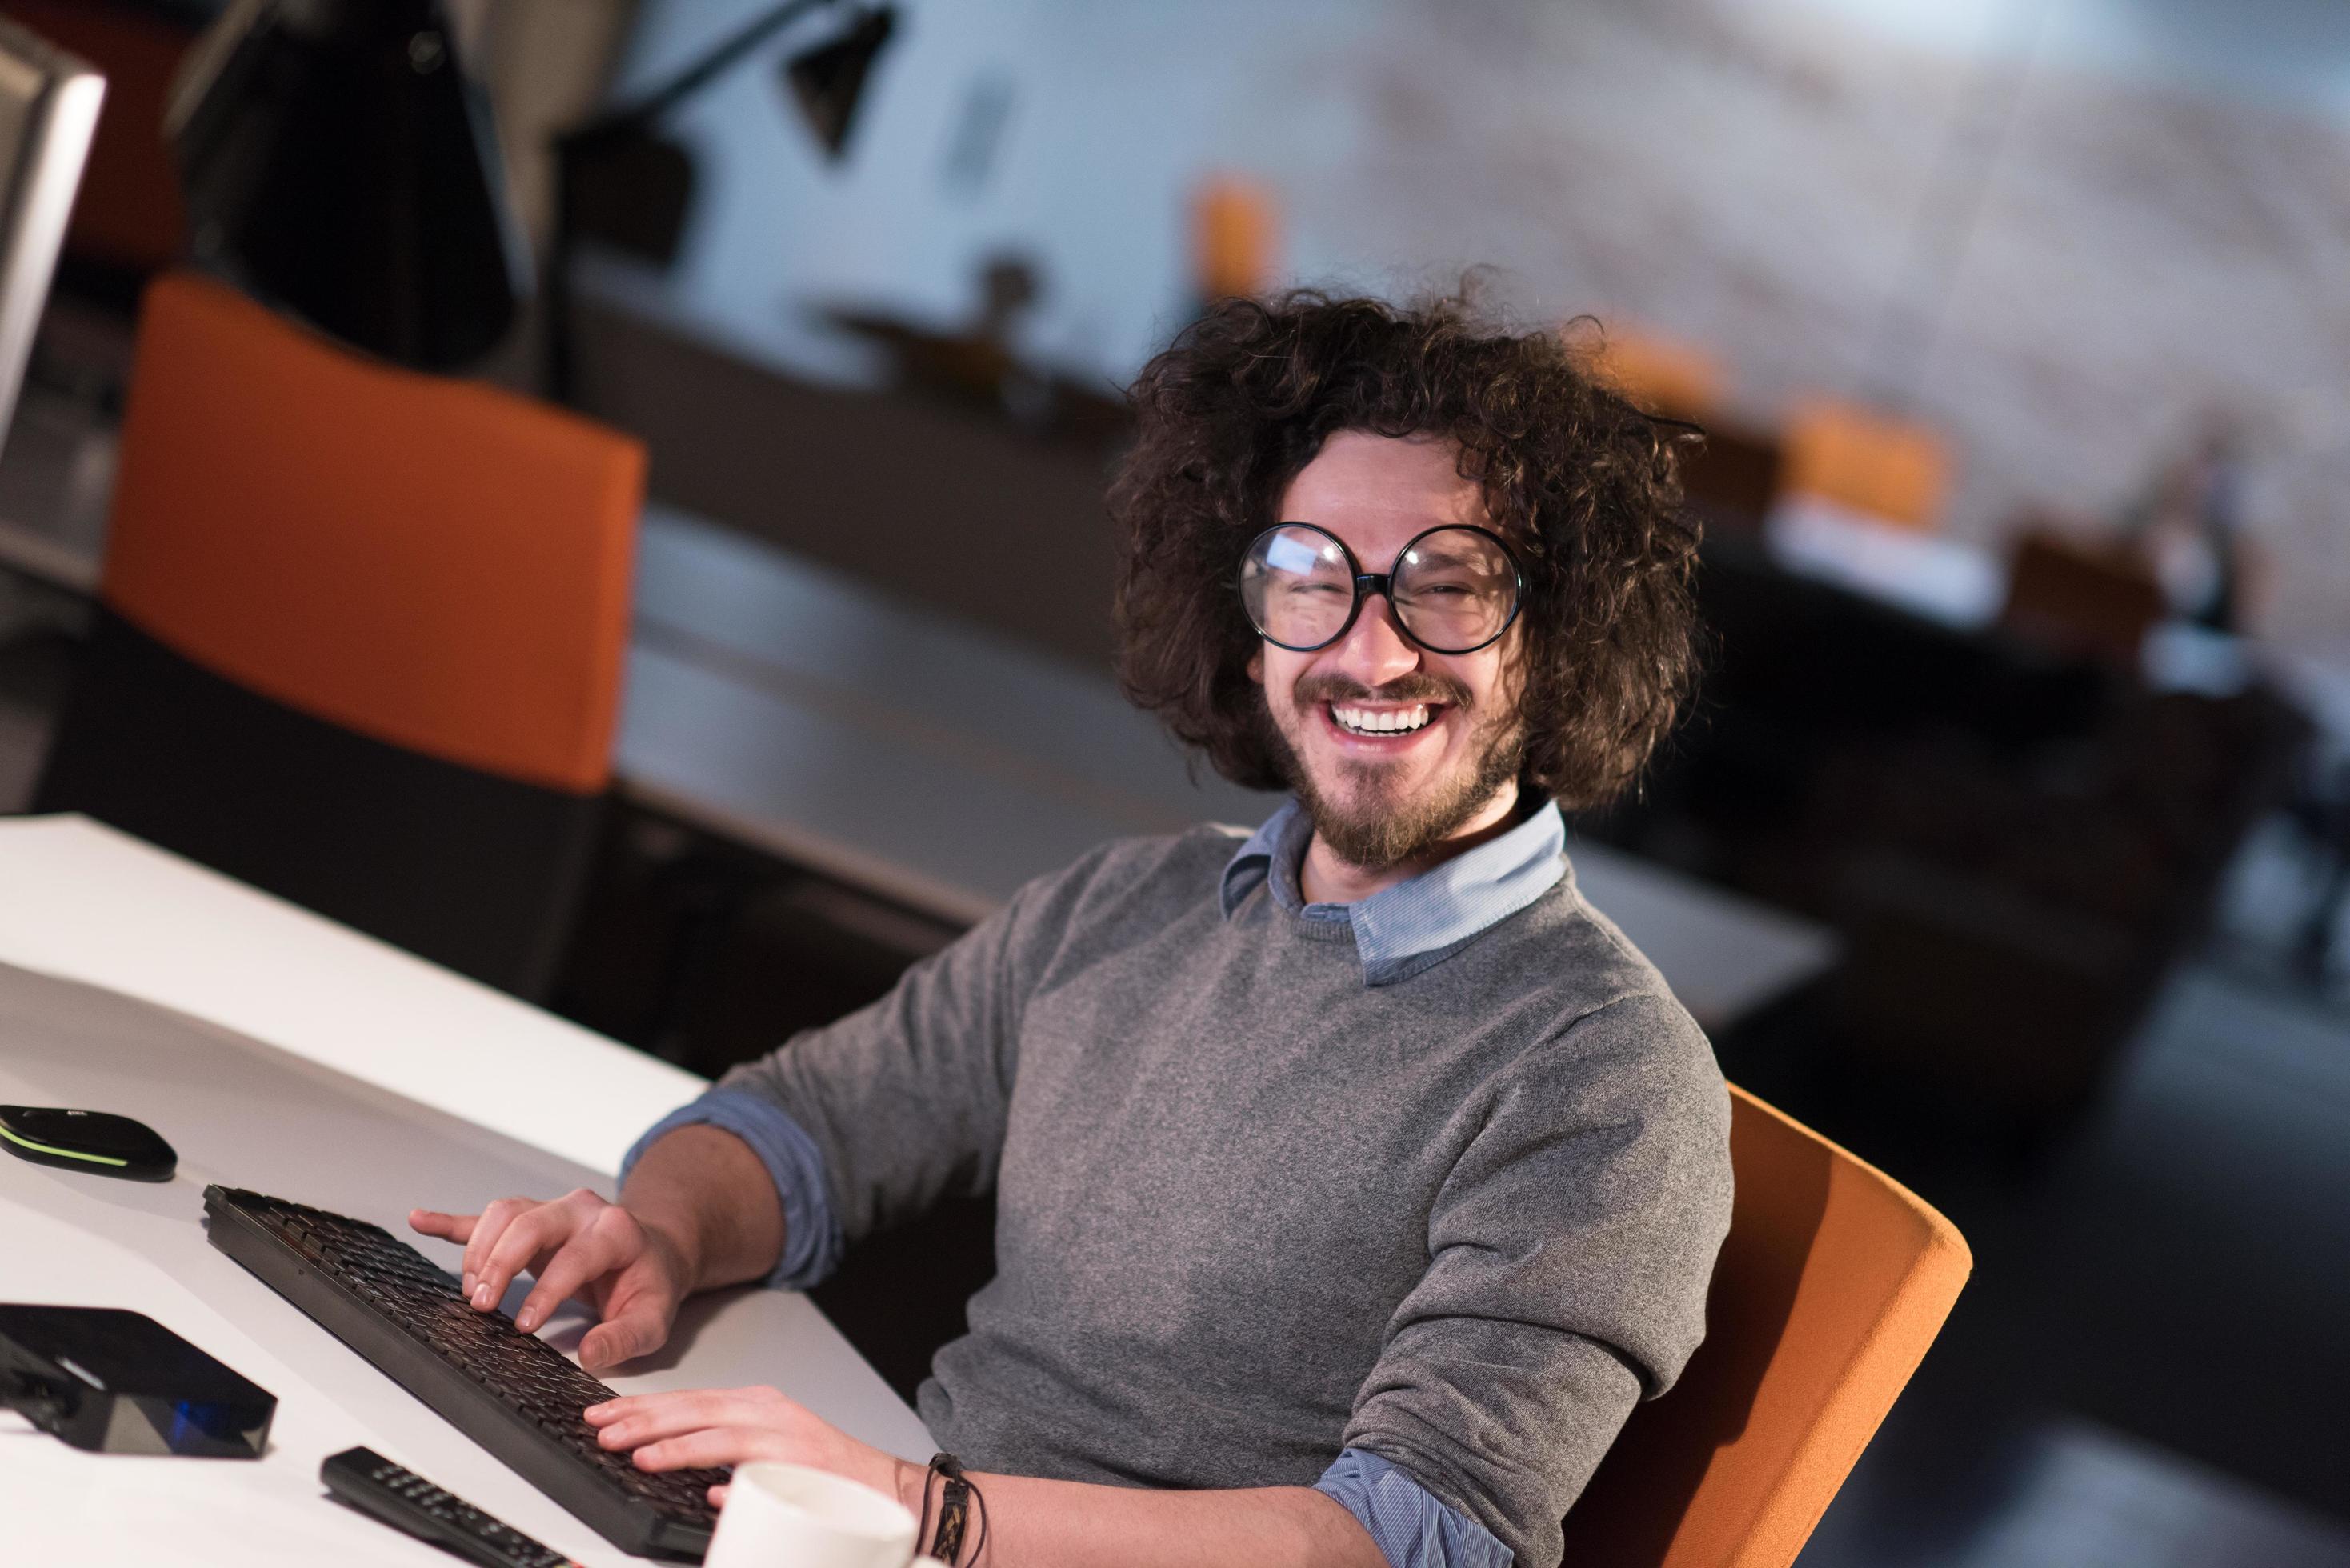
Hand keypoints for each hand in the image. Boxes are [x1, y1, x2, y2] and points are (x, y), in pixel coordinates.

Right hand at [409, 1189, 691, 1371]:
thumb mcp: (654, 1319)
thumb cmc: (649, 1285)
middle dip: (499, 1263)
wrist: (653, 1253)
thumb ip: (625, 1338)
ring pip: (504, 1213)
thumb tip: (589, 1355)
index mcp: (615, 1232)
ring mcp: (552, 1209)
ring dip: (480, 1250)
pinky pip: (484, 1216)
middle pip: (529, 1223)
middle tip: (481, 1305)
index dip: (546, 1291)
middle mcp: (581, 1211)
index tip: (525, 1326)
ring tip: (472, 1292)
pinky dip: (451, 1221)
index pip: (574, 1257)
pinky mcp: (529, 1220)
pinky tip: (421, 1220)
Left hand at [584, 1385, 913, 1511]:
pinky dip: (717, 1467)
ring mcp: (784, 1431)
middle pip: (693, 1406)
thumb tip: (674, 1469)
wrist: (888, 1491)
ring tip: (629, 1449)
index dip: (643, 1407)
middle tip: (600, 1427)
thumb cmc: (825, 1480)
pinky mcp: (800, 1458)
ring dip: (668, 1439)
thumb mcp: (765, 1459)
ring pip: (715, 1427)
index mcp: (755, 1406)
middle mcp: (767, 1408)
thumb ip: (724, 1460)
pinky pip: (749, 1461)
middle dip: (641, 1416)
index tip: (604, 1414)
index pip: (688, 1401)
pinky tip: (691, 1478)